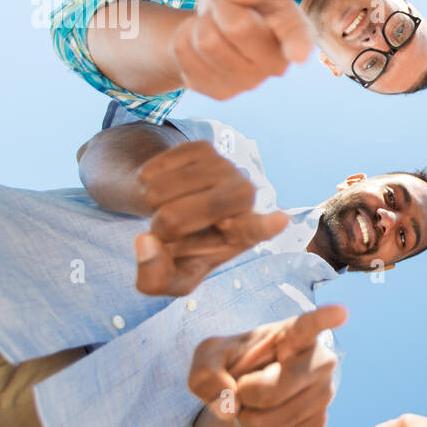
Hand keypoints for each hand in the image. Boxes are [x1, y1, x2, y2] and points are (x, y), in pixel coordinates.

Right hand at [132, 139, 287, 296]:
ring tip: (172, 206)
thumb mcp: (173, 279)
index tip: (280, 220)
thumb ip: (156, 279)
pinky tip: (168, 187)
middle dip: (158, 229)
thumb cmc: (183, 249)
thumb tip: (146, 242)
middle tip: (172, 230)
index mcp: (246, 235)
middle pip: (175, 219)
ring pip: (157, 192)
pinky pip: (152, 170)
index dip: (265, 225)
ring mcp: (224, 168)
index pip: (257, 230)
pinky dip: (147, 183)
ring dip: (151, 204)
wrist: (174, 206)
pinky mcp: (202, 147)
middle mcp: (243, 197)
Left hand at [170, 0, 313, 100]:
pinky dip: (184, 36)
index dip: (298, 45)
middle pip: (237, 27)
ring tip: (214, 24)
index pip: (298, 37)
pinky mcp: (220, 92)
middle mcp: (277, 63)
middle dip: (221, 5)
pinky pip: (184, 53)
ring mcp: (250, 83)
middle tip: (225, 5)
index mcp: (294, 29)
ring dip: (201, 23)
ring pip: (207, 41)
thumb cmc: (238, 1)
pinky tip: (201, 43)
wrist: (214, 30)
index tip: (298, 55)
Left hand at [188, 305, 346, 426]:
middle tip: (244, 387)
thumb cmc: (235, 363)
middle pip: (271, 391)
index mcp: (295, 334)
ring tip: (254, 404)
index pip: (311, 325)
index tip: (340, 312)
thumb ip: (206, 372)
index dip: (325, 318)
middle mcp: (319, 361)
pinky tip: (264, 419)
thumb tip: (228, 405)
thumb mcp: (210, 356)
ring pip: (268, 424)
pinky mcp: (319, 422)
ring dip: (246, 421)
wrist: (251, 393)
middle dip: (243, 396)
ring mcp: (324, 393)